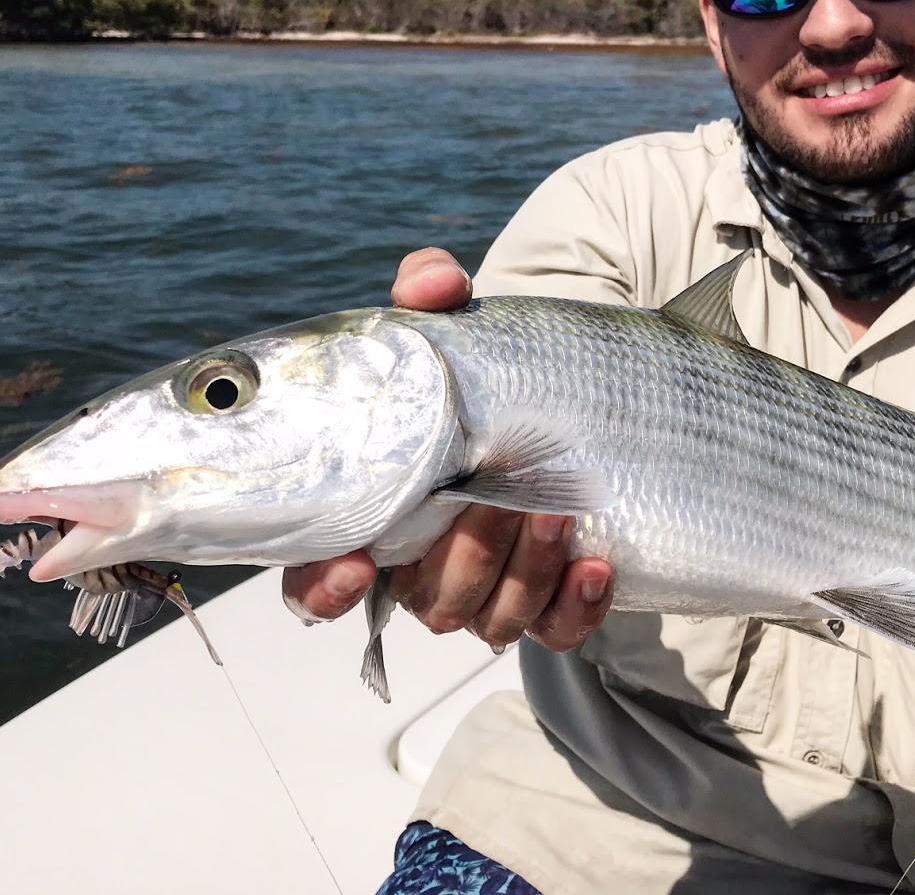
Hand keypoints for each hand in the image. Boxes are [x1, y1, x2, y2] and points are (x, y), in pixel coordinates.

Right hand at [280, 248, 615, 651]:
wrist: (565, 397)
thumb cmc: (479, 375)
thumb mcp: (449, 328)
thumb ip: (429, 294)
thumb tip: (435, 282)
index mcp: (374, 517)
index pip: (318, 579)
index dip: (326, 587)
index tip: (358, 562)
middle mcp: (424, 567)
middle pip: (424, 598)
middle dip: (462, 552)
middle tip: (491, 492)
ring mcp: (488, 592)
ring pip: (491, 619)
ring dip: (523, 568)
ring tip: (558, 505)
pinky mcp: (551, 603)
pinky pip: (557, 632)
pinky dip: (576, 605)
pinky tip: (597, 564)